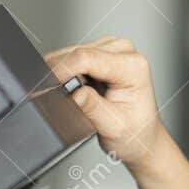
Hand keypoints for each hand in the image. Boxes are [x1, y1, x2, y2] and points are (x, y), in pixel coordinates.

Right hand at [42, 36, 168, 172]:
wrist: (142, 138)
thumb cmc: (136, 133)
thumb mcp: (113, 126)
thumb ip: (93, 108)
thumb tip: (73, 93)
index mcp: (133, 66)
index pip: (87, 58)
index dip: (62, 70)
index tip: (46, 86)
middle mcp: (124, 52)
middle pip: (77, 52)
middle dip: (60, 73)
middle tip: (55, 97)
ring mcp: (112, 50)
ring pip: (72, 53)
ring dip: (63, 73)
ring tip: (72, 96)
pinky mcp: (100, 54)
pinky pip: (74, 57)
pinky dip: (67, 73)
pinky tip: (74, 88)